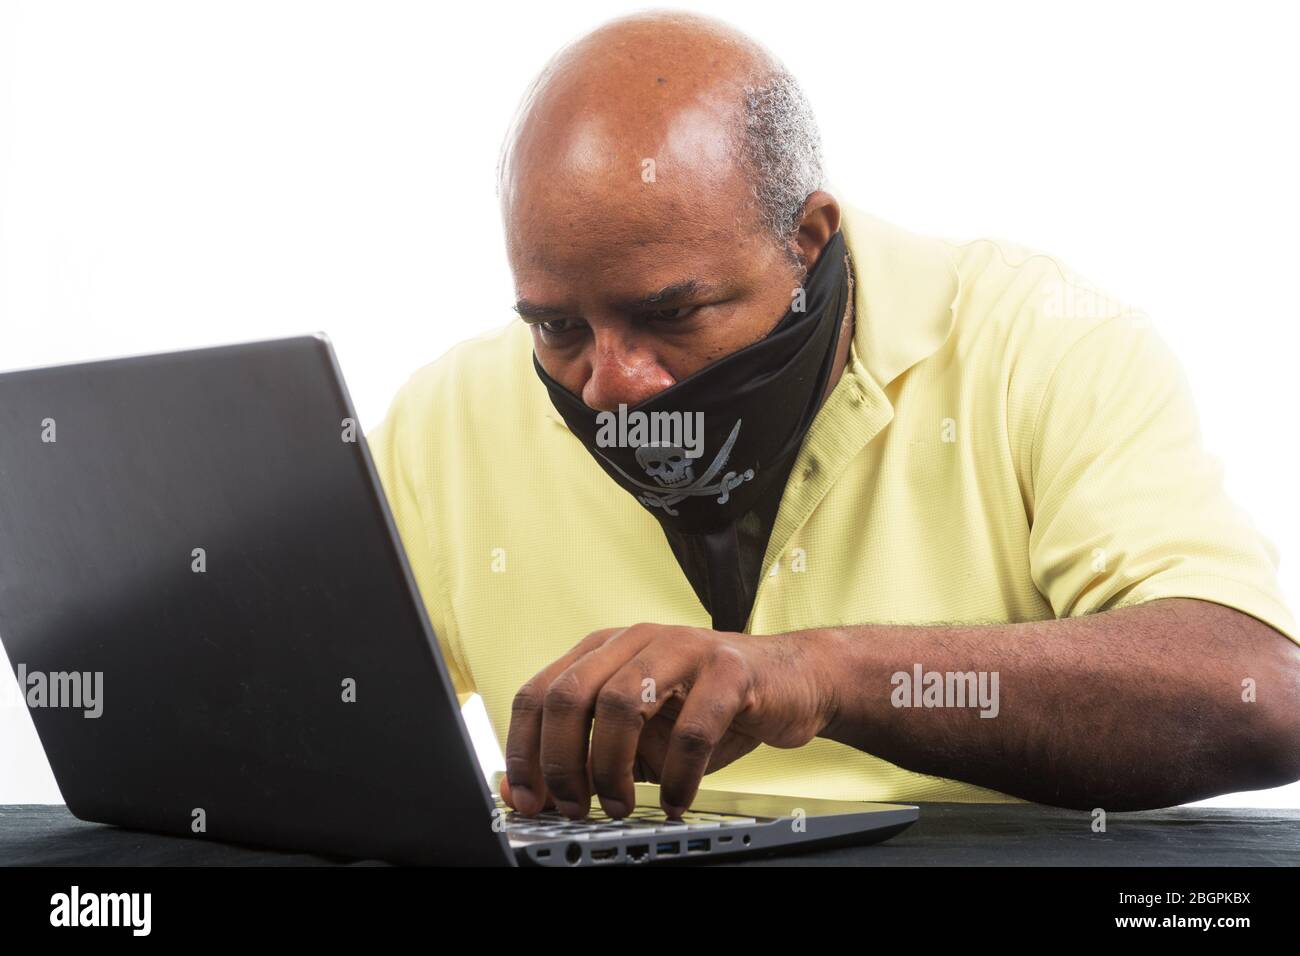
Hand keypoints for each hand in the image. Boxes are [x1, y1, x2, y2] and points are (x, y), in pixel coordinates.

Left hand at [503, 623, 835, 819]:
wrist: (794, 682)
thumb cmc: (710, 706)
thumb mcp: (639, 736)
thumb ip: (585, 755)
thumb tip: (520, 790)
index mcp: (604, 650)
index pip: (538, 693)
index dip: (524, 751)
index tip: (527, 798)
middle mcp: (636, 641)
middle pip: (570, 695)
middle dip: (562, 763)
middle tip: (575, 807)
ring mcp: (682, 648)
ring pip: (620, 704)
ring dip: (612, 769)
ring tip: (621, 806)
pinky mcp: (729, 669)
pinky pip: (692, 729)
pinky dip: (677, 777)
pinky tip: (676, 799)